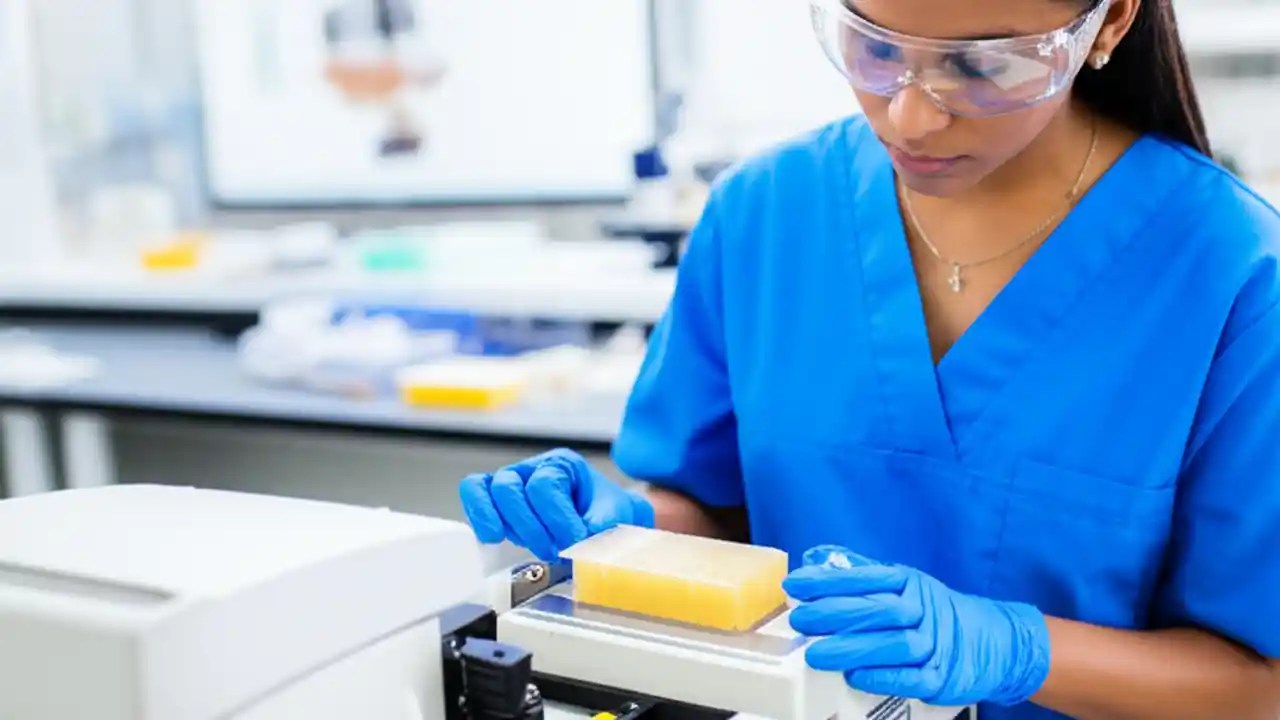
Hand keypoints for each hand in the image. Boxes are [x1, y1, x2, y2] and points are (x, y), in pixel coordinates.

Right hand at [458, 448, 654, 561]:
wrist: (600, 522)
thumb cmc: (603, 514)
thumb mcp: (612, 516)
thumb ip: (599, 529)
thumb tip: (582, 547)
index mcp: (561, 465)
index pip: (544, 485)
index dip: (557, 518)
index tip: (573, 542)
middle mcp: (532, 469)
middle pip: (508, 487)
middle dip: (529, 526)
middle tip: (552, 551)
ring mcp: (511, 483)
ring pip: (487, 490)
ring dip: (505, 524)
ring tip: (524, 546)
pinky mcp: (496, 501)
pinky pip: (474, 494)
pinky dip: (479, 516)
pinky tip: (494, 538)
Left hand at [784, 546, 1050, 706]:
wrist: (994, 642)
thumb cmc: (934, 611)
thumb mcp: (901, 583)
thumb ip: (859, 571)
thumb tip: (816, 557)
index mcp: (909, 583)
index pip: (866, 577)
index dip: (828, 580)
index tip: (796, 584)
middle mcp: (922, 610)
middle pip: (877, 609)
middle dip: (834, 613)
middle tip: (800, 619)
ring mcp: (934, 645)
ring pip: (892, 645)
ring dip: (852, 649)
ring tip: (816, 654)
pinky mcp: (941, 678)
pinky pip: (911, 678)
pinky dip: (883, 677)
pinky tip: (854, 676)